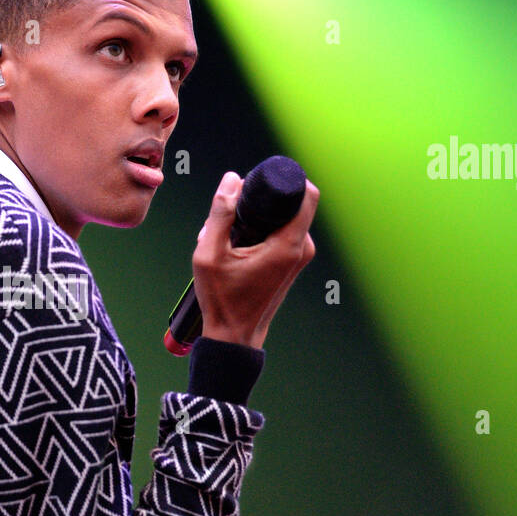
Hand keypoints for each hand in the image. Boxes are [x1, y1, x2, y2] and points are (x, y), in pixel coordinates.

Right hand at [191, 170, 318, 348]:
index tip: (258, 183)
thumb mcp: (209, 254)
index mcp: (289, 245)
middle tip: (234, 217)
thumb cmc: (222, 299)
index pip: (307, 193)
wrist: (234, 336)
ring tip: (232, 240)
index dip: (286, 180)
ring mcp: (301, 257)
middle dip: (264, 200)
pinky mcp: (293, 263)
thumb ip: (219, 214)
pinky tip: (239, 248)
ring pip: (285, 218)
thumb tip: (232, 179)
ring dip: (260, 218)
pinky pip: (283, 233)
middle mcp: (302, 249)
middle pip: (292, 203)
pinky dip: (263, 231)